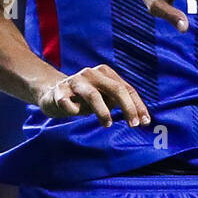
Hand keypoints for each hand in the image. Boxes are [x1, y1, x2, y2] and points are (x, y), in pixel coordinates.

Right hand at [35, 65, 150, 126]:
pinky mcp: (59, 90)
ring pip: (93, 95)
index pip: (126, 89)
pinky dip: (71, 108)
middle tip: (134, 124)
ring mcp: (75, 81)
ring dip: (103, 111)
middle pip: (115, 89)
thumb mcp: (103, 98)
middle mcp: (92, 74)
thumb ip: (118, 102)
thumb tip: (140, 117)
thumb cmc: (83, 98)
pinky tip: (73, 112)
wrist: (52, 93)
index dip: (137, 105)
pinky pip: (66, 101)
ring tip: (107, 123)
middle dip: (128, 108)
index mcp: (105, 73)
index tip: (145, 122)